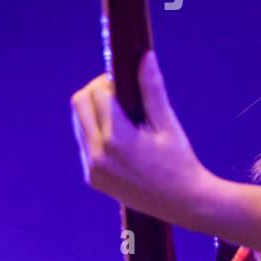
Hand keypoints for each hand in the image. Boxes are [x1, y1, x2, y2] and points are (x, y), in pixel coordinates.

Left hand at [69, 51, 213, 226]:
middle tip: (122, 93)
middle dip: (97, 91)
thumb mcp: (167, 124)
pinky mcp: (92, 178)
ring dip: (94, 111)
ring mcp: (92, 168)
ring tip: (123, 115)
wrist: (183, 204)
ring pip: (78, 122)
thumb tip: (145, 57)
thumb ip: (152, 89)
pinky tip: (120, 136)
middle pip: (79, 103)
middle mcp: (98, 154)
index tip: (127, 82)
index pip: (97, 93)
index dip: (110, 80)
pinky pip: (84, 142)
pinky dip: (96, 131)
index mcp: (117, 139)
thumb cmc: (180, 162)